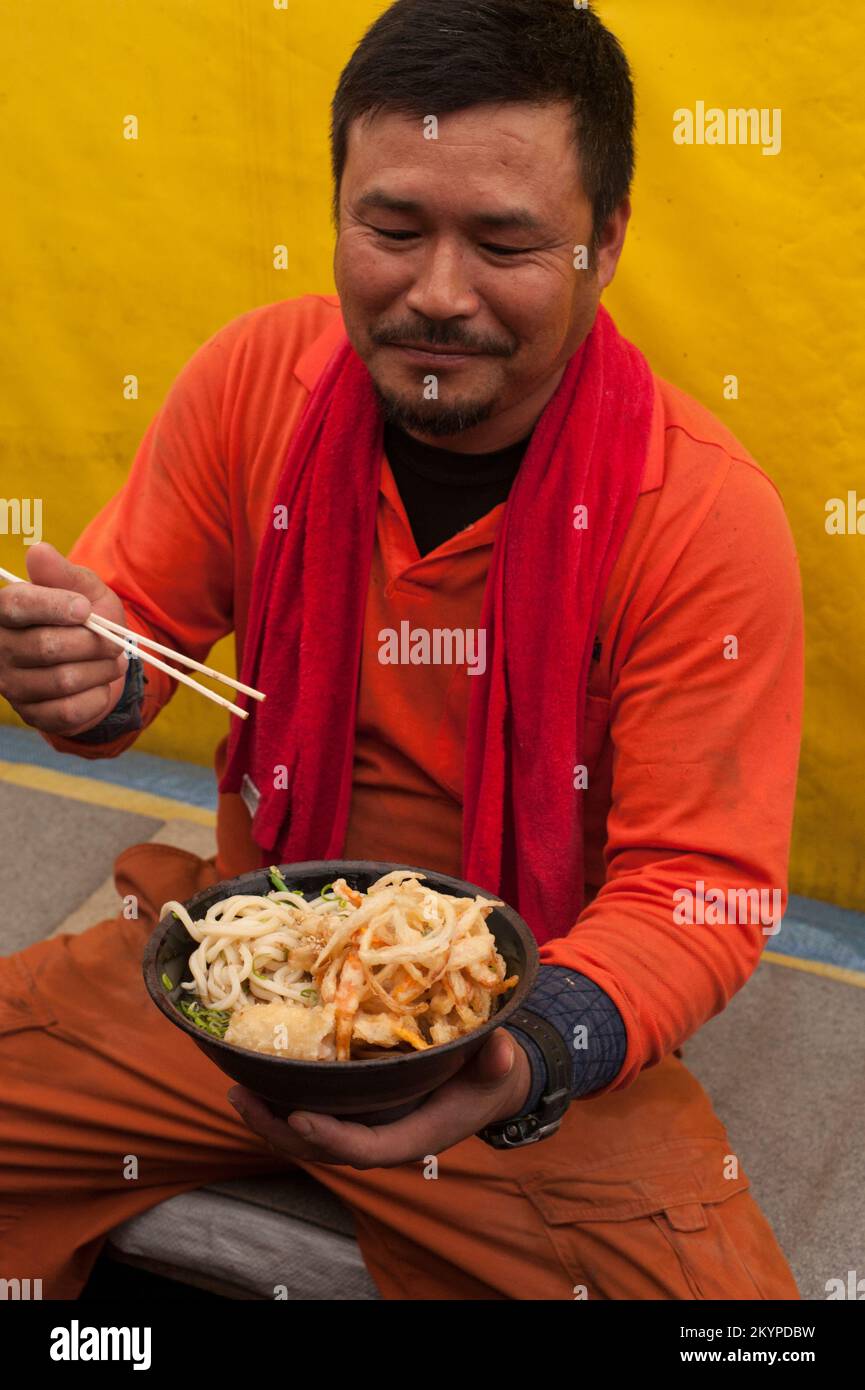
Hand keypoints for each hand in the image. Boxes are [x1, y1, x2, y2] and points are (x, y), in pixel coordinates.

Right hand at [0, 542, 129, 735]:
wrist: (98, 663)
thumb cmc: (86, 619)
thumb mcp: (84, 590)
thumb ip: (64, 574)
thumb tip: (38, 551)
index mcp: (6, 610)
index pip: (16, 605)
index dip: (53, 606)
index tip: (85, 608)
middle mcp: (0, 647)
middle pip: (46, 646)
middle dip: (93, 643)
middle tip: (116, 642)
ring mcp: (11, 685)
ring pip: (62, 680)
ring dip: (101, 670)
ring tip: (114, 661)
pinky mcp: (31, 714)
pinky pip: (69, 710)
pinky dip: (97, 696)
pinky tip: (101, 684)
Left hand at [228, 1027, 532, 1168]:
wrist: (488, 1085)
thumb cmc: (490, 1075)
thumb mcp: (498, 1066)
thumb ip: (497, 1061)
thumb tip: (499, 1051)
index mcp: (414, 1136)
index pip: (364, 1148)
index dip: (329, 1136)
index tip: (297, 1115)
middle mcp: (383, 1138)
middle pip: (322, 1148)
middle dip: (278, 1129)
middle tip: (241, 1098)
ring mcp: (366, 1126)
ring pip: (310, 1137)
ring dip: (271, 1119)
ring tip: (236, 1091)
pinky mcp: (357, 1111)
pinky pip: (314, 1116)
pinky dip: (283, 1104)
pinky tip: (257, 1080)